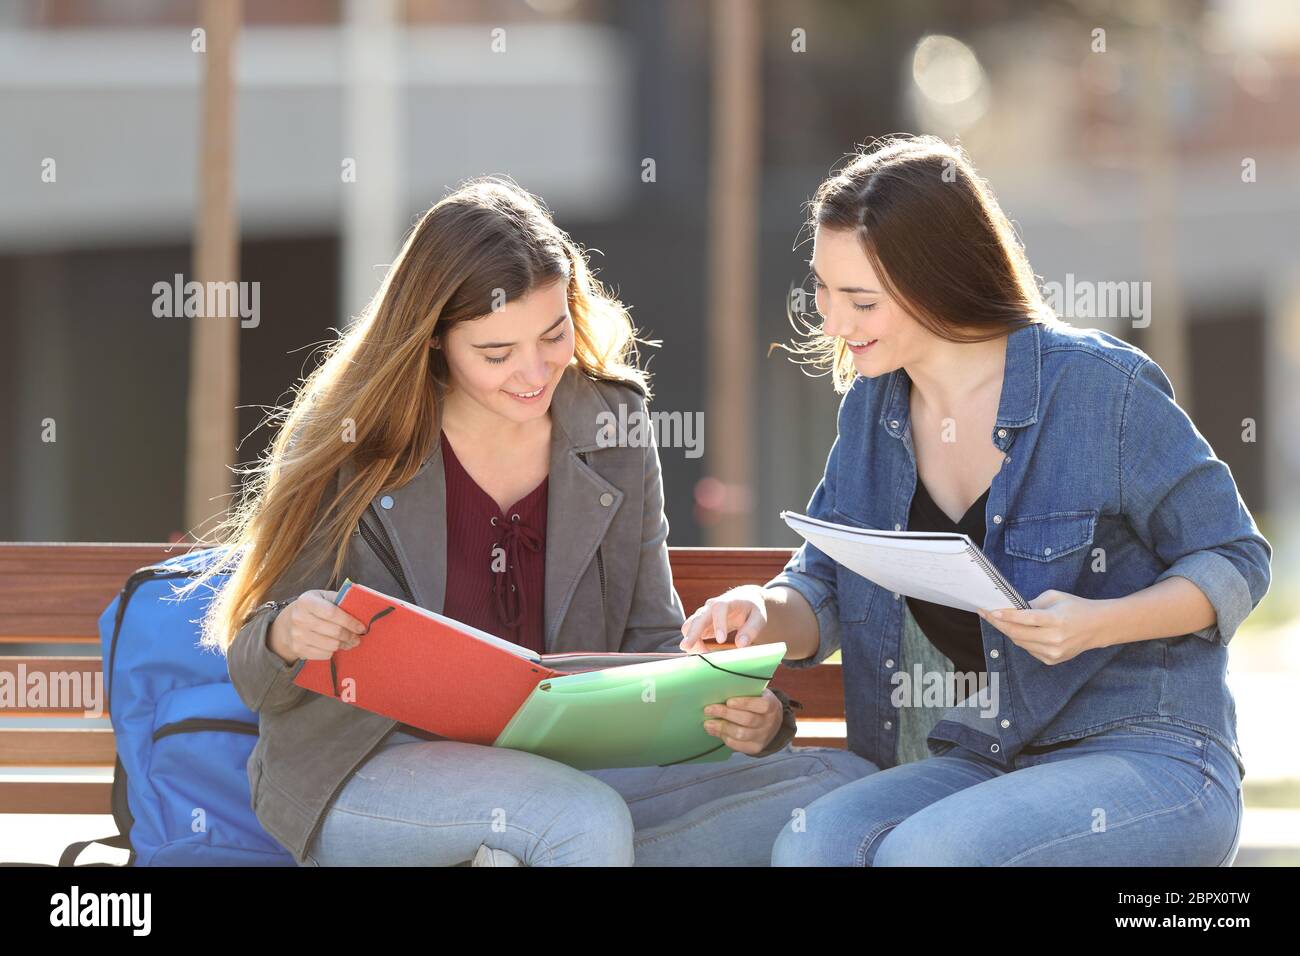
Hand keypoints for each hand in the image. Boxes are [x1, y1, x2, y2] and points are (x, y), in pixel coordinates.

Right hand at [269, 589, 367, 662]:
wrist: (286, 624)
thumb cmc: (312, 608)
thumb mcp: (322, 597)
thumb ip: (339, 600)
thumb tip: (362, 606)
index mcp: (306, 602)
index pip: (333, 613)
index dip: (350, 621)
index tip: (362, 627)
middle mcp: (299, 618)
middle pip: (334, 631)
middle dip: (350, 635)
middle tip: (358, 637)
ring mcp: (297, 636)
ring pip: (331, 645)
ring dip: (345, 645)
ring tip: (350, 642)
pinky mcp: (298, 649)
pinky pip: (324, 654)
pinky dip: (334, 651)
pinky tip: (336, 646)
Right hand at [679, 585, 767, 652]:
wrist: (744, 599)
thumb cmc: (752, 608)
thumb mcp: (759, 617)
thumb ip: (751, 630)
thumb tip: (740, 644)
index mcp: (727, 601)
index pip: (719, 608)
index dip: (718, 624)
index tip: (721, 641)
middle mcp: (711, 606)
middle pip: (698, 618)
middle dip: (692, 633)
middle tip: (687, 648)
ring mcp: (704, 614)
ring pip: (689, 625)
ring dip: (691, 640)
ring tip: (702, 654)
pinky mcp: (701, 624)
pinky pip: (691, 633)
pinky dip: (693, 643)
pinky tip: (703, 652)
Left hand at [703, 690, 782, 754]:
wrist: (773, 722)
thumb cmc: (759, 703)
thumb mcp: (758, 694)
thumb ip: (744, 692)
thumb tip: (720, 691)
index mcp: (772, 706)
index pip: (761, 705)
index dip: (744, 703)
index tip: (728, 701)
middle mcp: (769, 723)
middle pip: (747, 720)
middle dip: (726, 714)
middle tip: (709, 710)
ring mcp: (763, 737)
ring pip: (741, 734)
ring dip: (722, 728)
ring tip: (708, 723)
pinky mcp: (755, 748)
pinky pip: (738, 745)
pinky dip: (724, 737)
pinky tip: (716, 731)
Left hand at [977, 589, 1108, 665]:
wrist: (1097, 627)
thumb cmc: (1075, 608)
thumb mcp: (1055, 597)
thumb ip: (1032, 603)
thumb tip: (1010, 608)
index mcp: (1056, 620)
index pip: (1026, 619)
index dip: (1006, 615)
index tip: (991, 611)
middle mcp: (1054, 639)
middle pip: (1018, 634)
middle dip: (999, 624)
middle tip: (987, 614)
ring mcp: (1053, 652)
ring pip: (1020, 643)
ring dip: (1008, 631)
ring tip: (1000, 620)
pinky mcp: (1052, 660)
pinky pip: (1029, 649)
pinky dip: (1022, 640)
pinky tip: (1021, 631)